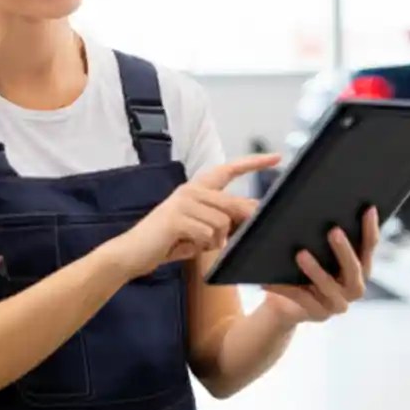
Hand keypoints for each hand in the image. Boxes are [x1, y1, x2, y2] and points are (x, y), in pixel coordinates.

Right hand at [107, 154, 280, 279]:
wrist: (132, 253)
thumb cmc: (169, 241)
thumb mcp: (200, 228)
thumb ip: (222, 220)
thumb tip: (250, 216)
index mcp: (198, 188)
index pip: (230, 170)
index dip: (254, 163)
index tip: (277, 156)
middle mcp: (192, 189)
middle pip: (233, 205)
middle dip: (237, 226)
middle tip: (220, 239)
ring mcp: (184, 201)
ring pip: (222, 223)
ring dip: (213, 242)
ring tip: (194, 243)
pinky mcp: (177, 217)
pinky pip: (208, 234)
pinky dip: (201, 246)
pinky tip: (184, 245)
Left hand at [261, 206, 381, 325]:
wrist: (285, 303)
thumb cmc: (303, 266)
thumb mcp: (315, 247)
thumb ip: (322, 231)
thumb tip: (310, 202)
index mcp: (360, 267)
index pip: (369, 247)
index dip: (370, 228)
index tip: (368, 208)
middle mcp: (354, 287)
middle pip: (355, 269)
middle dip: (344, 250)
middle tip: (334, 231)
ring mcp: (337, 304)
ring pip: (330, 286)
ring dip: (316, 270)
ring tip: (301, 254)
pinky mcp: (318, 315)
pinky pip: (302, 299)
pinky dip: (287, 288)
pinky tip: (270, 278)